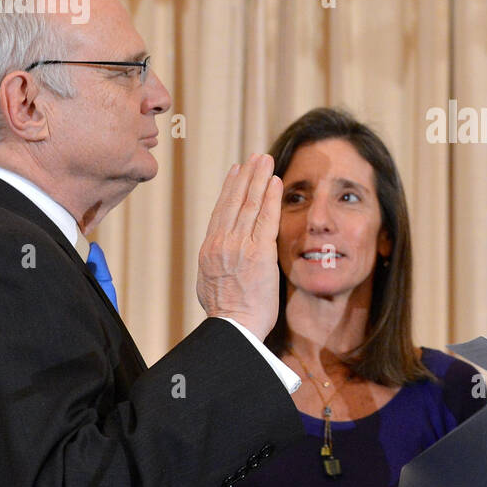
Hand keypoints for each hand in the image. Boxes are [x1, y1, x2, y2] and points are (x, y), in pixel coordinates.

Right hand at [196, 154, 284, 336]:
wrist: (233, 329)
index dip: (229, 189)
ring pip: (250, 204)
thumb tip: (219, 259)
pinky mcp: (258, 252)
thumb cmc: (227, 315)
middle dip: (246, 176)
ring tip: (266, 160)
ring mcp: (239, 246)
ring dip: (259, 178)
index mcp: (209, 250)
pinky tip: (276, 182)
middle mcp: (221, 243)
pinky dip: (271, 197)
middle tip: (255, 157)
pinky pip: (266, 218)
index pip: (221, 212)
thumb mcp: (210, 284)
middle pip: (234, 201)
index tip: (235, 172)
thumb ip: (216, 265)